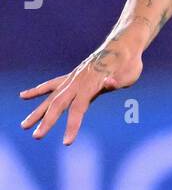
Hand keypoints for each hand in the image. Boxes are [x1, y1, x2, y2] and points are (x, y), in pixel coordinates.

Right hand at [20, 38, 143, 144]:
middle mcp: (78, 82)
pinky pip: (52, 85)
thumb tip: (109, 83)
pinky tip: (24, 96)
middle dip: (47, 122)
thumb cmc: (129, 64)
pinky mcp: (72, 77)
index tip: (67, 142)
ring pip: (51, 97)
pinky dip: (37, 90)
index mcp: (91, 85)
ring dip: (37, 112)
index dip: (72, 126)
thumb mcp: (128, 74)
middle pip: (59, 105)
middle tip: (36, 137)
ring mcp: (73, 79)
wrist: (123, 47)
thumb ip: (117, 81)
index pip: (78, 109)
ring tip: (23, 126)